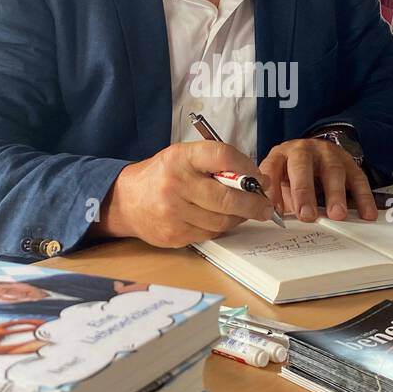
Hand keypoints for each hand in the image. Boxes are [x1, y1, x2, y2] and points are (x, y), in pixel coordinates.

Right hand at [97, 142, 274, 248]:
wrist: (126, 200)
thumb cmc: (163, 175)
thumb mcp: (184, 157)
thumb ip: (217, 163)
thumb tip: (257, 180)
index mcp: (180, 157)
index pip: (222, 156)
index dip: (247, 167)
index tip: (259, 178)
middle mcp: (175, 183)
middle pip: (227, 197)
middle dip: (254, 204)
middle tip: (266, 206)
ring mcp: (173, 212)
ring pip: (222, 221)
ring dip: (239, 218)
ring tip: (243, 212)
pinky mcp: (174, 234)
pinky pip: (210, 234)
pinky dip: (221, 228)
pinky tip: (219, 219)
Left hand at [258, 138, 376, 222]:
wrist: (314, 154)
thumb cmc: (293, 175)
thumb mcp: (279, 182)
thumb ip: (276, 199)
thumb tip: (273, 221)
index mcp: (281, 155)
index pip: (272, 168)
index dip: (273, 190)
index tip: (276, 212)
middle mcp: (303, 150)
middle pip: (303, 167)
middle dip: (304, 192)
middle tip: (307, 215)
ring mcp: (328, 154)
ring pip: (333, 170)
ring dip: (335, 194)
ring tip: (337, 214)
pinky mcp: (349, 162)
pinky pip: (358, 179)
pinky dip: (363, 197)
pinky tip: (366, 213)